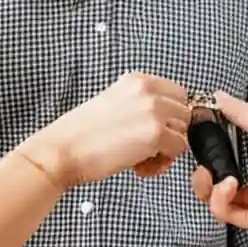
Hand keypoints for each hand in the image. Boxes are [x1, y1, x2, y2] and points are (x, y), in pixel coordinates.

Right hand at [19, 72, 190, 187]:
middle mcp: (148, 90)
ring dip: (168, 150)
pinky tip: (138, 166)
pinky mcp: (155, 134)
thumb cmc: (83, 134)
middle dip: (172, 133)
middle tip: (148, 148)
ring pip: (184, 132)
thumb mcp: (115, 104)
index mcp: (138, 80)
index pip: (177, 94)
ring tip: (140, 159)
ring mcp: (154, 110)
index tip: (155, 131)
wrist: (62, 150)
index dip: (170, 116)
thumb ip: (143, 107)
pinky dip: (161, 163)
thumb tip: (170, 126)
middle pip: (185, 113)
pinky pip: (178, 150)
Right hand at [192, 92, 247, 230]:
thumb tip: (219, 96)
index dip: (207, 169)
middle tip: (202, 171)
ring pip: (221, 209)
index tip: (201, 156)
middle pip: (215, 195)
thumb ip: (239, 112)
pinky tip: (229, 186)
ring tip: (220, 178)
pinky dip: (224, 203)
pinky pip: (234, 218)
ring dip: (211, 193)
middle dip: (202, 184)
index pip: (220, 175)